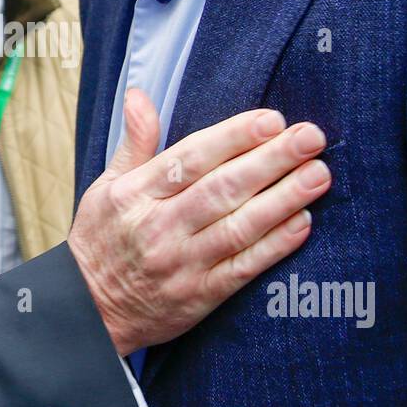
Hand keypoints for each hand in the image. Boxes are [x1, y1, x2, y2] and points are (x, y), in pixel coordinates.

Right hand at [69, 90, 329, 354]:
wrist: (88, 311)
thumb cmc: (101, 240)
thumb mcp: (106, 186)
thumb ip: (134, 142)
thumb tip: (139, 95)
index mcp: (136, 195)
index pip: (190, 160)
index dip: (233, 138)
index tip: (271, 120)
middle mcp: (159, 228)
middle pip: (221, 189)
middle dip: (270, 160)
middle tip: (310, 138)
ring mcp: (181, 264)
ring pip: (238, 227)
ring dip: (283, 200)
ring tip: (318, 175)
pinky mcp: (199, 296)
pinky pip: (243, 268)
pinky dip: (275, 246)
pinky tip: (303, 223)